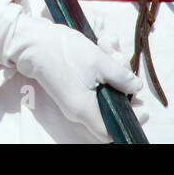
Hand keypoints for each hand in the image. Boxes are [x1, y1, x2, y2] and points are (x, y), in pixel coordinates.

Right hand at [0, 6, 143, 141]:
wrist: (32, 42)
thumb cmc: (64, 51)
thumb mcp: (97, 60)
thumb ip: (119, 76)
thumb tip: (136, 87)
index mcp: (84, 109)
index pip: (110, 132)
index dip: (129, 121)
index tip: (141, 106)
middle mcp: (78, 110)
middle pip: (110, 108)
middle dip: (122, 84)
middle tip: (121, 60)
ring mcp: (74, 99)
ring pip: (103, 93)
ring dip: (112, 70)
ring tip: (108, 45)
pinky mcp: (71, 88)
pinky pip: (93, 85)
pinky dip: (101, 68)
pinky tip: (102, 45)